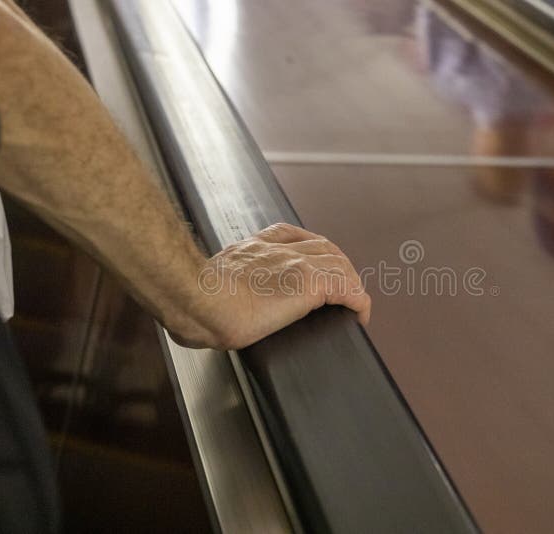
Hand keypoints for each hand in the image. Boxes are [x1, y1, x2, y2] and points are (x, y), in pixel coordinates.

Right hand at [176, 223, 371, 349]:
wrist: (197, 299)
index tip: (314, 261)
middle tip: (344, 287)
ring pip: (340, 265)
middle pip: (323, 247)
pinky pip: (348, 291)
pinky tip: (360, 315)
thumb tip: (216, 309)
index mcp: (255, 245)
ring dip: (351, 283)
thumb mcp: (210, 282)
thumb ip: (222, 286)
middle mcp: (278, 248)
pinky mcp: (309, 283)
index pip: (292, 236)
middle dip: (338, 265)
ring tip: (354, 304)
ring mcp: (296, 263)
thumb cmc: (192, 298)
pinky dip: (359, 302)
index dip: (310, 248)